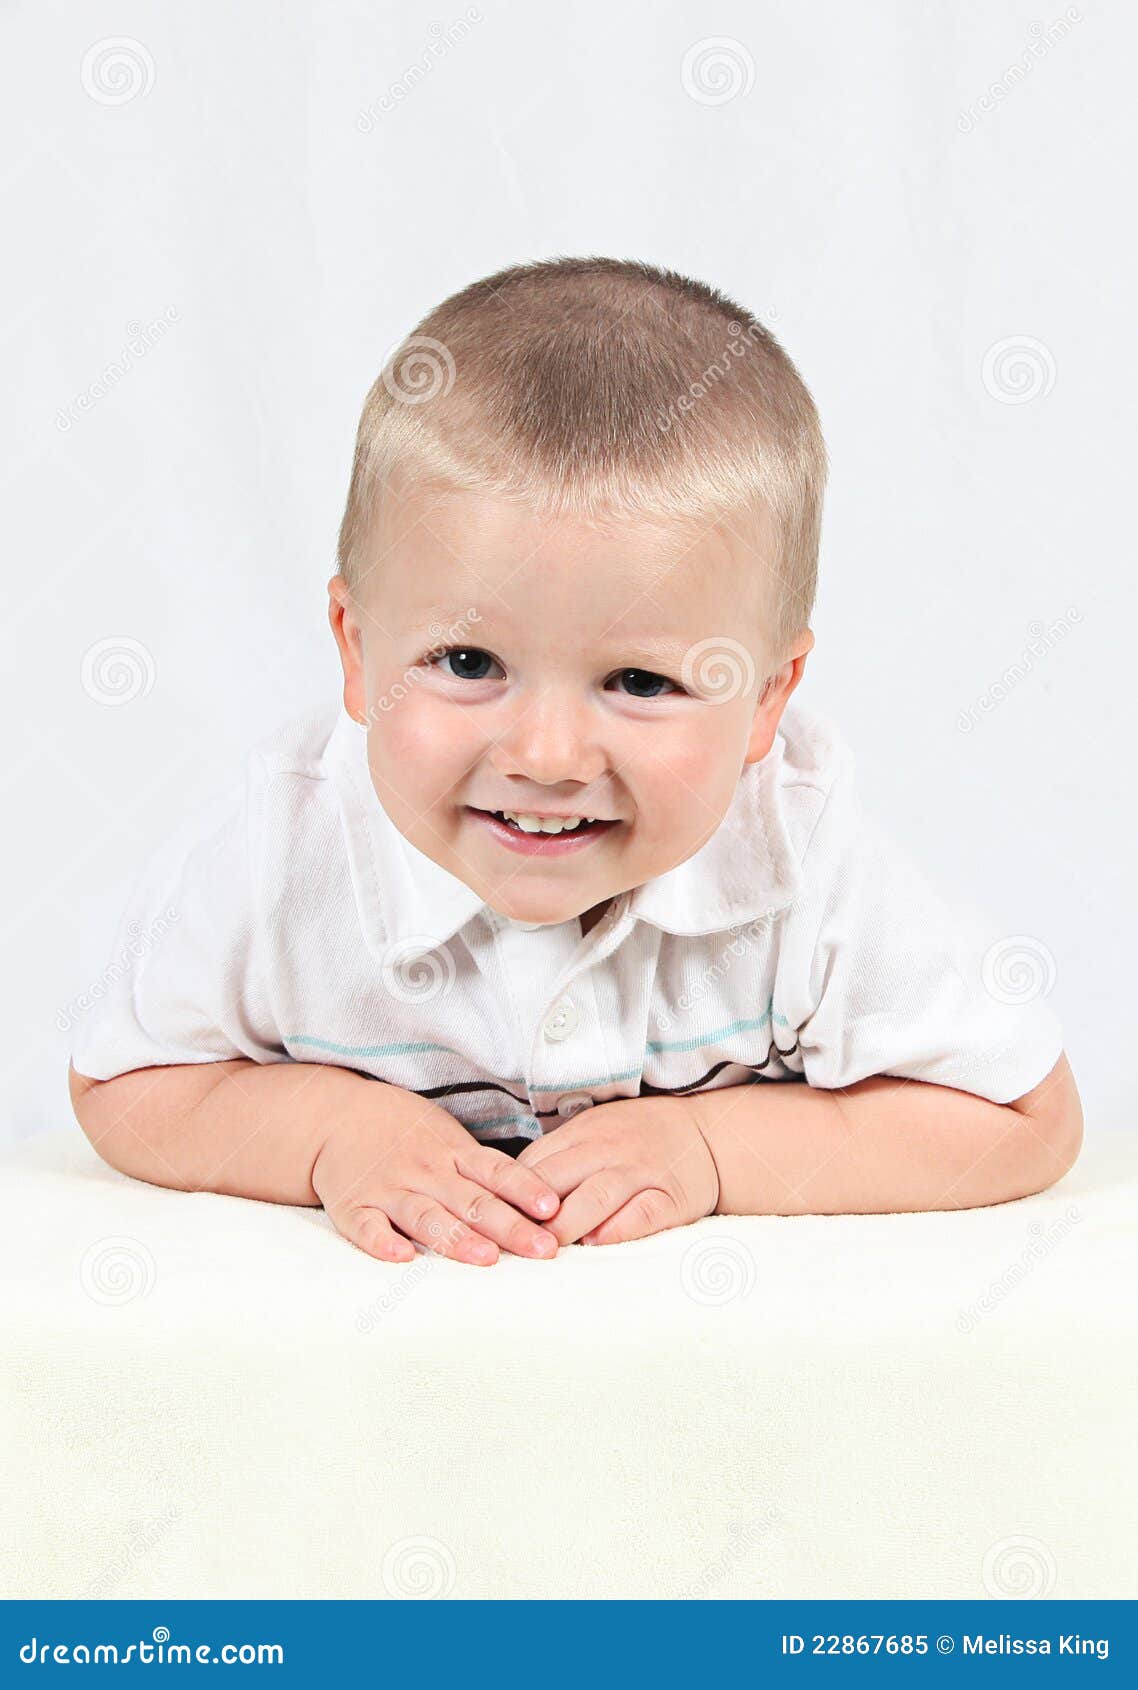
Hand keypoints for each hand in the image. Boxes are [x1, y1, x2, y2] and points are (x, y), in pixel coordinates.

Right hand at [311, 1087, 561, 1266]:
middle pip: (472, 1201)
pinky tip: (401, 1257)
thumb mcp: (449, 1138)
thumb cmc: (405, 1131)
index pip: (497, 1173)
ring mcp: (389, 1188)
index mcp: (454, 1154)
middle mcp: (426, 1171)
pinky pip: (367, 1227)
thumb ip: (483, 1169)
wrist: (336, 1115)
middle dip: (509, 1227)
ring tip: (486, 1258)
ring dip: (457, 1238)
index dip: (526, 1190)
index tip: (552, 1210)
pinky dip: (382, 1242)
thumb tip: (536, 1200)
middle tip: (541, 1249)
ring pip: (427, 1216)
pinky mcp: (354, 1206)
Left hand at [515, 1094, 719, 1246]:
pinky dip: (619, 1228)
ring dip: (569, 1223)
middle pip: (558, 1180)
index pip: (533, 1164)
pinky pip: (642, 1213)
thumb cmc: (638, 1137)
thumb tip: (508, 1194)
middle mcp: (608, 1149)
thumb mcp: (594, 1131)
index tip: (490, 1221)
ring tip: (549, 1248)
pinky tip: (598, 1242)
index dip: (508, 1196)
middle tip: (509, 1243)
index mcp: (583, 1132)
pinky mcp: (671, 1196)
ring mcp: (640, 1171)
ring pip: (596, 1196)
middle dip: (529, 1213)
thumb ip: (557, 1157)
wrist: (709, 1135)